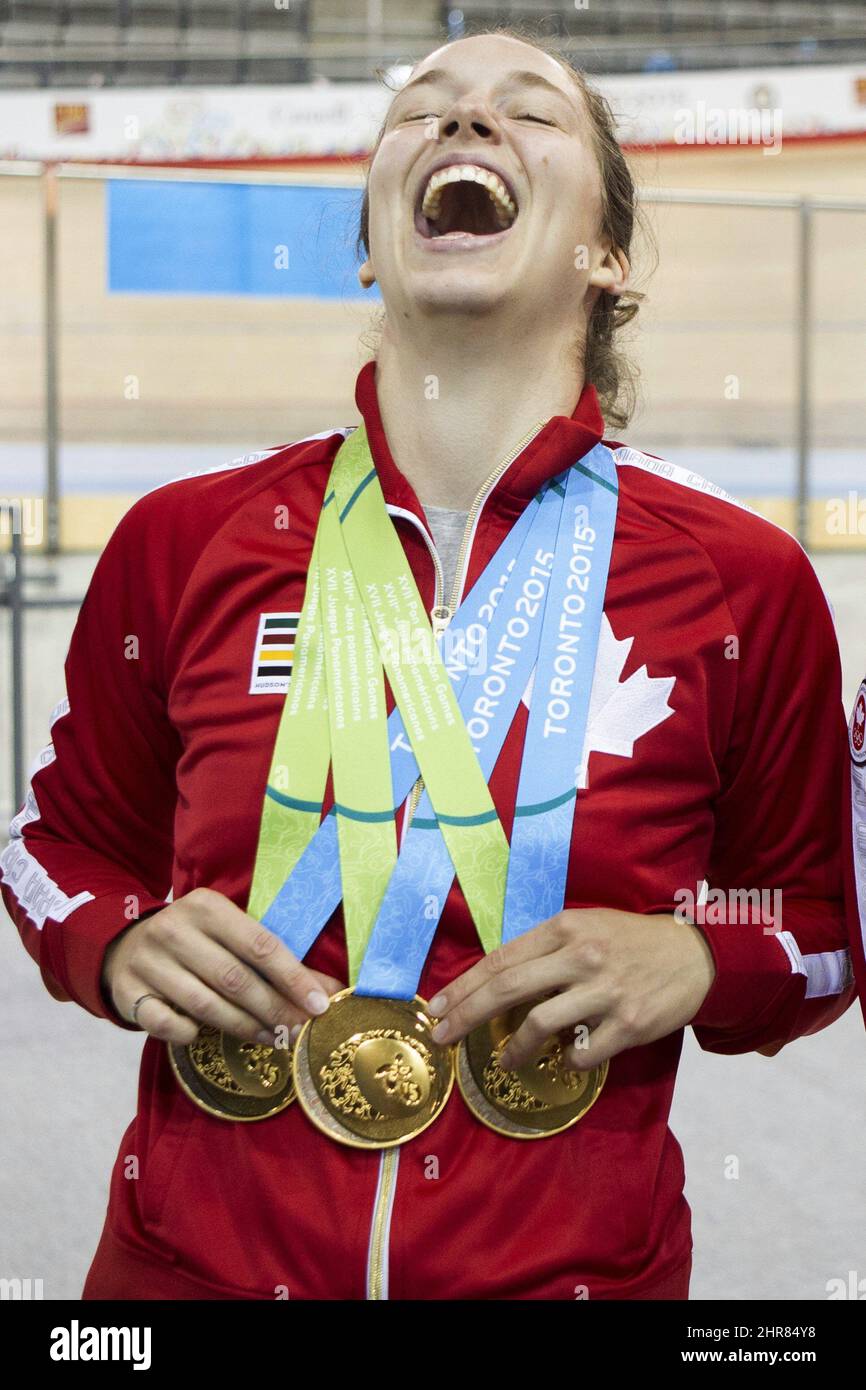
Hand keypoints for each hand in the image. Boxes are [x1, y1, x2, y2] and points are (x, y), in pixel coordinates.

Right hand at [101, 887, 342, 1046]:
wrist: (127, 947)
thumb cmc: (197, 942)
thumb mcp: (231, 935)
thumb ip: (275, 961)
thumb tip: (329, 990)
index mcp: (207, 907)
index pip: (260, 944)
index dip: (293, 978)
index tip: (319, 1005)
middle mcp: (175, 930)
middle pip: (235, 979)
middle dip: (274, 1010)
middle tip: (299, 1032)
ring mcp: (148, 962)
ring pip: (205, 1005)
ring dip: (245, 1028)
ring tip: (273, 1039)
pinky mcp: (128, 993)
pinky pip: (167, 1024)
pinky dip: (190, 1034)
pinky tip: (206, 1036)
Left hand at [428, 908, 715, 1070]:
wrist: (694, 955)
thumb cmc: (630, 941)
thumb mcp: (586, 928)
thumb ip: (544, 949)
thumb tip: (495, 981)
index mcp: (565, 928)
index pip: (501, 959)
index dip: (463, 986)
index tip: (436, 1008)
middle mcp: (582, 956)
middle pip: (508, 988)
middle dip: (467, 1015)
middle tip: (442, 1037)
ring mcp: (605, 991)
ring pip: (540, 1024)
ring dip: (515, 1048)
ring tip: (505, 1059)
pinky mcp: (629, 1023)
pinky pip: (582, 1052)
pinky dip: (567, 1060)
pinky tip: (566, 1058)